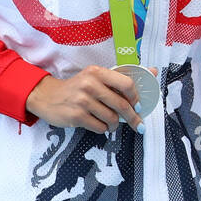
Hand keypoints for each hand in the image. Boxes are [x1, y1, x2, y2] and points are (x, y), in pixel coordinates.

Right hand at [25, 66, 142, 133]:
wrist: (47, 96)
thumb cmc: (77, 88)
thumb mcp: (96, 77)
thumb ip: (121, 77)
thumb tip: (153, 71)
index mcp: (97, 72)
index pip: (127, 84)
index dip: (137, 98)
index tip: (139, 106)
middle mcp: (90, 84)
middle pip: (121, 105)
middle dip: (132, 118)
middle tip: (137, 124)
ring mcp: (82, 100)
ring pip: (112, 118)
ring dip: (115, 124)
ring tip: (112, 123)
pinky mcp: (76, 116)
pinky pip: (100, 127)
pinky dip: (103, 128)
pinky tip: (99, 124)